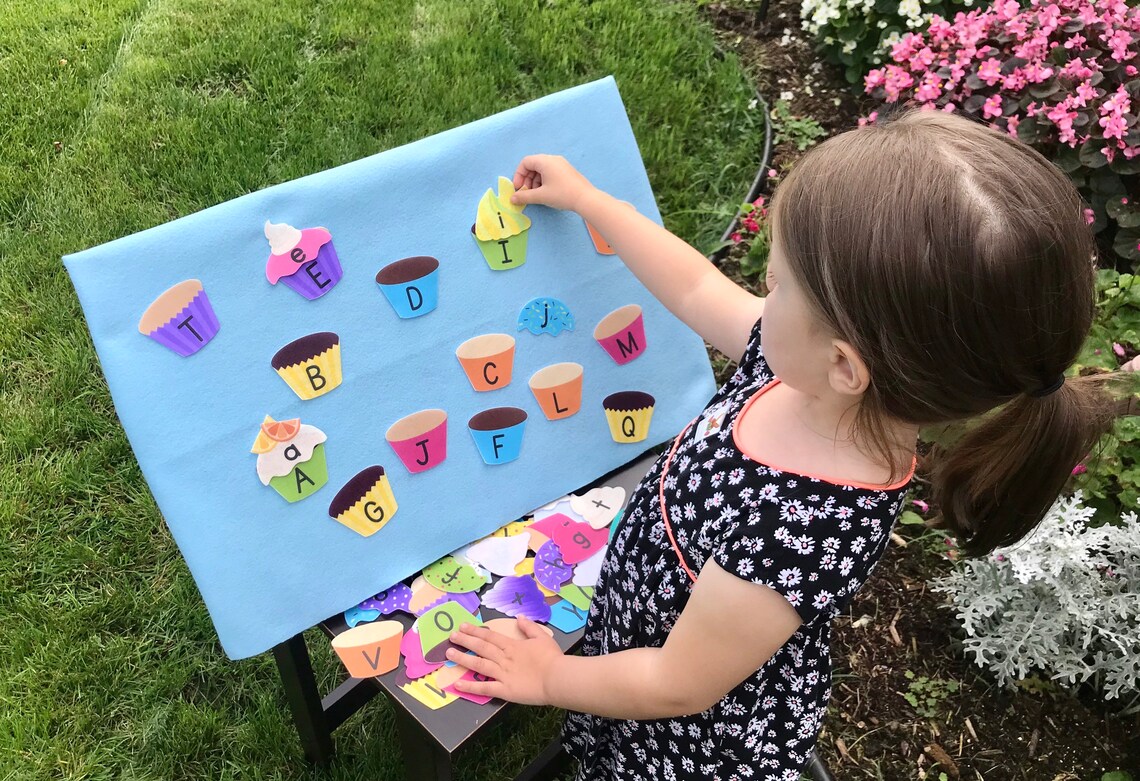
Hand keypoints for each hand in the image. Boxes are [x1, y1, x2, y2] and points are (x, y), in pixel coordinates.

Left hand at [446, 617, 563, 704]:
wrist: (557, 679)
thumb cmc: (552, 659)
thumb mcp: (543, 638)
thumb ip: (530, 627)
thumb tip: (520, 617)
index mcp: (512, 646)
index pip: (490, 636)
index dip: (475, 631)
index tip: (463, 626)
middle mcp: (504, 658)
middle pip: (481, 647)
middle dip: (465, 640)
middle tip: (451, 636)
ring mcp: (502, 674)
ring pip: (479, 664)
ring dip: (463, 658)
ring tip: (448, 654)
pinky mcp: (504, 690)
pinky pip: (485, 688)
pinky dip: (471, 687)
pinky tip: (458, 684)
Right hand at [511, 154, 595, 212]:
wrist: (586, 198)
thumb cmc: (562, 194)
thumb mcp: (541, 196)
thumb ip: (525, 197)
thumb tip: (512, 199)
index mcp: (545, 161)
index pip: (525, 162)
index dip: (519, 175)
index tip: (519, 188)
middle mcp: (553, 159)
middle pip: (533, 165)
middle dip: (527, 179)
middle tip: (526, 193)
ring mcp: (561, 164)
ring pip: (542, 169)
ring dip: (535, 181)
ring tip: (537, 194)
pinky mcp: (567, 171)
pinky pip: (550, 172)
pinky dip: (544, 181)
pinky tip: (546, 193)